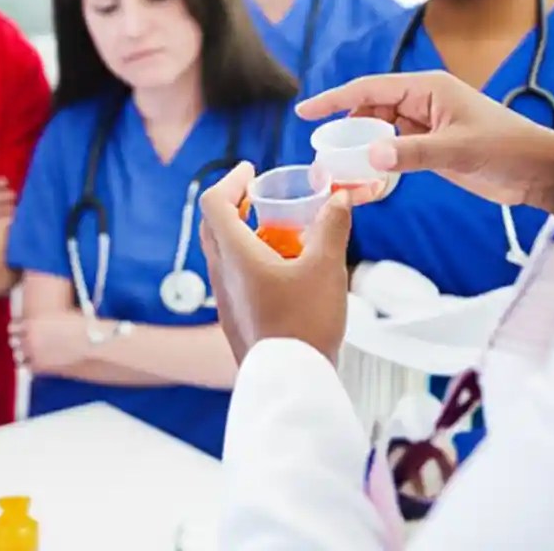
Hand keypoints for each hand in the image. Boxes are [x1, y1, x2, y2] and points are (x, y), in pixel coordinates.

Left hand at [16, 312, 95, 373]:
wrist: (91, 346)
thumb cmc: (81, 329)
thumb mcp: (59, 317)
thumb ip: (44, 322)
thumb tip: (40, 326)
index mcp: (33, 322)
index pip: (13, 327)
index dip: (19, 330)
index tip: (23, 332)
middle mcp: (29, 337)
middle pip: (13, 341)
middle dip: (20, 343)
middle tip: (28, 344)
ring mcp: (32, 353)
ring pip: (17, 356)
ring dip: (24, 355)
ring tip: (33, 355)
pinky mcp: (39, 367)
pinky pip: (26, 368)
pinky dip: (31, 367)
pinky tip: (39, 364)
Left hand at [199, 162, 352, 364]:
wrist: (290, 381)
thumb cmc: (305, 323)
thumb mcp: (326, 267)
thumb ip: (332, 227)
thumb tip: (340, 198)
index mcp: (234, 254)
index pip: (213, 202)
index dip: (230, 180)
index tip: (251, 172)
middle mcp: (221, 274)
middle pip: (215, 226)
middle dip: (238, 205)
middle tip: (265, 199)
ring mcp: (224, 299)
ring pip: (225, 254)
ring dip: (248, 236)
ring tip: (286, 237)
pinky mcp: (235, 318)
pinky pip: (236, 278)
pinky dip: (253, 263)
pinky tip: (287, 274)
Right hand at [297, 72, 553, 217]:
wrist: (540, 172)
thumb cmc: (507, 150)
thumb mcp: (457, 150)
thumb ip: (413, 153)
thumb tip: (369, 155)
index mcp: (428, 88)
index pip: (369, 88)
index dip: (334, 100)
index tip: (304, 112)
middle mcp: (423, 102)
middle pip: (369, 110)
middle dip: (344, 130)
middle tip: (323, 155)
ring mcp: (427, 125)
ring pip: (379, 132)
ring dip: (360, 150)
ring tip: (340, 171)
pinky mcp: (432, 147)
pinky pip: (394, 151)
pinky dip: (379, 164)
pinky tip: (368, 181)